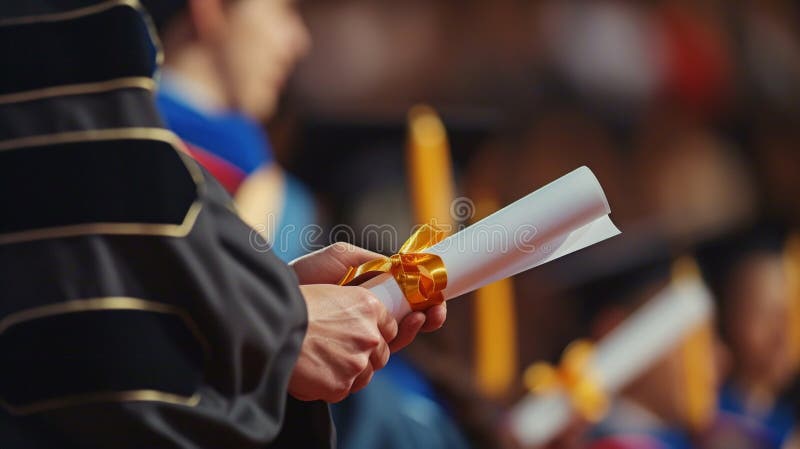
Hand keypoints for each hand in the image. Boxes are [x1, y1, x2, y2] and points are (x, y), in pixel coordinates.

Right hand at [288, 284, 396, 401]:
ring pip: (363, 376)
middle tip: (338, 353)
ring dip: (347, 374)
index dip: (377, 334)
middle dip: (365, 357)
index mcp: (369, 306)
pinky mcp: (341, 385)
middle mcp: (370, 335)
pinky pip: (341, 391)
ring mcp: (357, 362)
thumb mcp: (330, 294)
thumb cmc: (292, 306)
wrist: (271, 327)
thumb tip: (353, 323)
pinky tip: (309, 373)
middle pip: (381, 355)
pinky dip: (327, 387)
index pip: (390, 327)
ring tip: (320, 363)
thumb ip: (350, 311)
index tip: (365, 338)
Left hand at [290, 242, 446, 351]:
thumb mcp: (342, 258)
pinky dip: (394, 343)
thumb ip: (372, 261)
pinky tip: (398, 331)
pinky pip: (378, 353)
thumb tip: (403, 268)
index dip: (427, 299)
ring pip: (397, 338)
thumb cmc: (306, 276)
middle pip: (409, 321)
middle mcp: (369, 317)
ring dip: (414, 329)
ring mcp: (360, 336)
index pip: (407, 299)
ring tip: (419, 317)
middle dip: (428, 317)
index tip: (438, 297)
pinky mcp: (349, 354)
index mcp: (371, 294)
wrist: (279, 302)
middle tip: (435, 313)